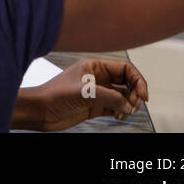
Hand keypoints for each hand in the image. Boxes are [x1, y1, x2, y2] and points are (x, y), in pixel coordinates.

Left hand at [24, 58, 148, 130]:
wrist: (40, 110)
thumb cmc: (54, 94)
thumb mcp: (85, 92)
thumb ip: (110, 97)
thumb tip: (129, 105)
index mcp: (94, 66)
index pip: (125, 68)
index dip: (138, 80)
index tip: (144, 95)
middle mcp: (98, 78)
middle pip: (127, 82)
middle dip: (135, 93)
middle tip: (133, 105)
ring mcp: (97, 92)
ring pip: (123, 96)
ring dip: (129, 105)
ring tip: (123, 112)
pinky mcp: (95, 106)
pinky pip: (116, 107)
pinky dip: (121, 112)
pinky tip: (118, 116)